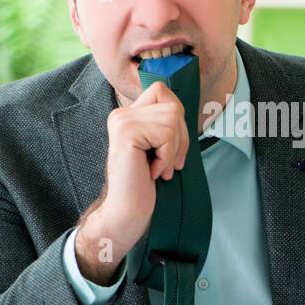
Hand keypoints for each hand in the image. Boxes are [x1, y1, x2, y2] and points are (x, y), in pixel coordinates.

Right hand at [75, 80, 189, 284]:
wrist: (128, 212)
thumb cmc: (146, 184)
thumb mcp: (160, 146)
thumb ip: (167, 123)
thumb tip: (183, 103)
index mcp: (128, 114)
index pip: (164, 93)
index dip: (177, 122)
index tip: (170, 151)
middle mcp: (121, 114)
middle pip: (173, 105)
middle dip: (180, 138)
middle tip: (167, 163)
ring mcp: (121, 121)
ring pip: (172, 118)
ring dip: (173, 150)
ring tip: (158, 168)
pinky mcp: (126, 132)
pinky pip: (166, 133)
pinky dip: (167, 156)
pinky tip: (152, 171)